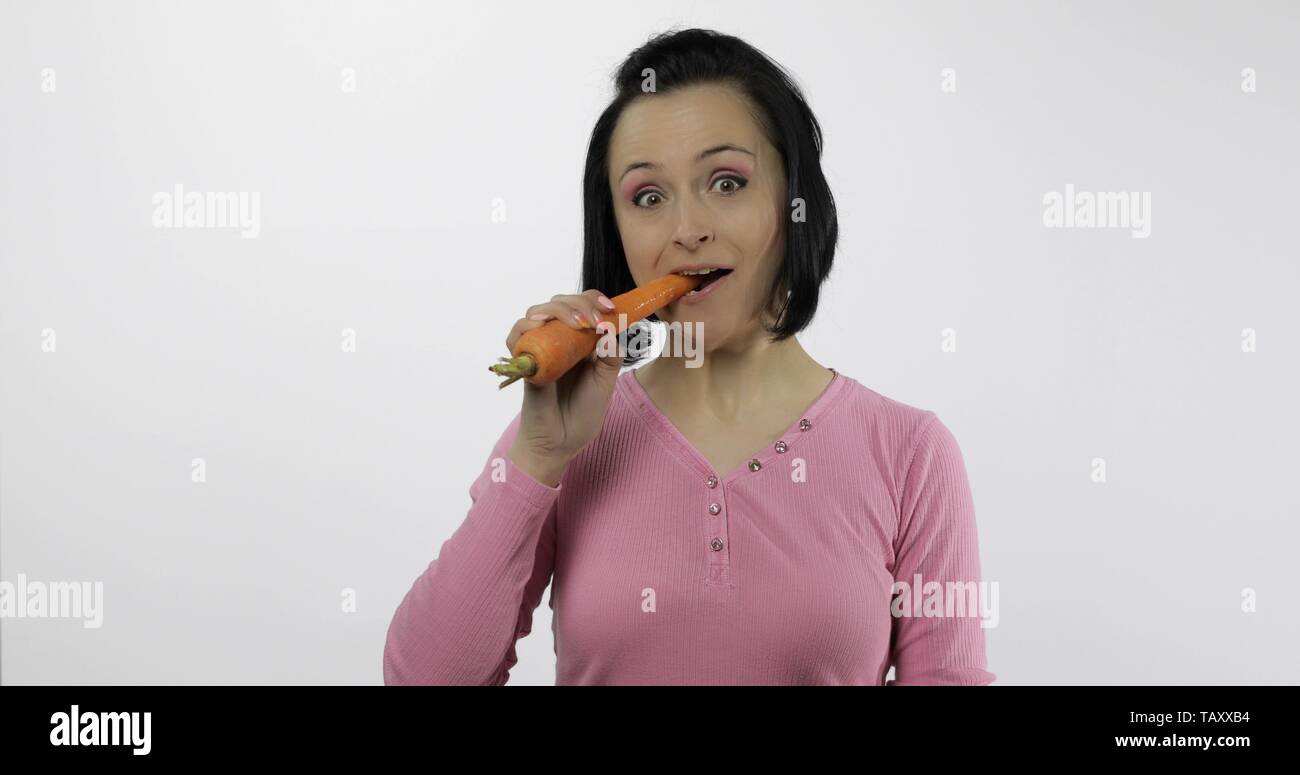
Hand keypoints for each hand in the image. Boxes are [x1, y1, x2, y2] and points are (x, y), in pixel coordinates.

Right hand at [505, 289, 622, 482]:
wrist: (561, 443)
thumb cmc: (582, 414)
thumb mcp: (605, 383)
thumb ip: (611, 357)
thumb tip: (611, 329)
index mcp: (580, 342)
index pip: (583, 306)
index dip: (594, 300)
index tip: (610, 308)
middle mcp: (559, 341)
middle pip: (561, 303)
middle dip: (579, 303)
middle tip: (594, 320)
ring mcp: (540, 349)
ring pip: (538, 311)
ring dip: (558, 310)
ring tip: (577, 323)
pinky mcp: (524, 361)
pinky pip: (517, 335)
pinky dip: (526, 325)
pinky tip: (541, 324)